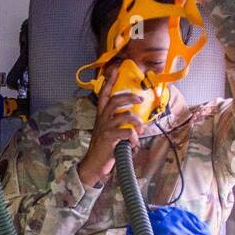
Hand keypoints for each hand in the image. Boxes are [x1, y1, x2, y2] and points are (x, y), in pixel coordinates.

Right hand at [78, 63, 146, 186]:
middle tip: (140, 99)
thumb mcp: (108, 132)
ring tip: (140, 128)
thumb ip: (118, 123)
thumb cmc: (104, 148)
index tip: (115, 69)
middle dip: (129, 97)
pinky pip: (125, 132)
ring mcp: (104, 129)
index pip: (103, 94)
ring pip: (122, 116)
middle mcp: (101, 120)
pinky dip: (133, 137)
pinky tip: (134, 143)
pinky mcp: (108, 139)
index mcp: (101, 116)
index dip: (109, 82)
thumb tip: (137, 120)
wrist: (93, 165)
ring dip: (135, 121)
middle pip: (114, 101)